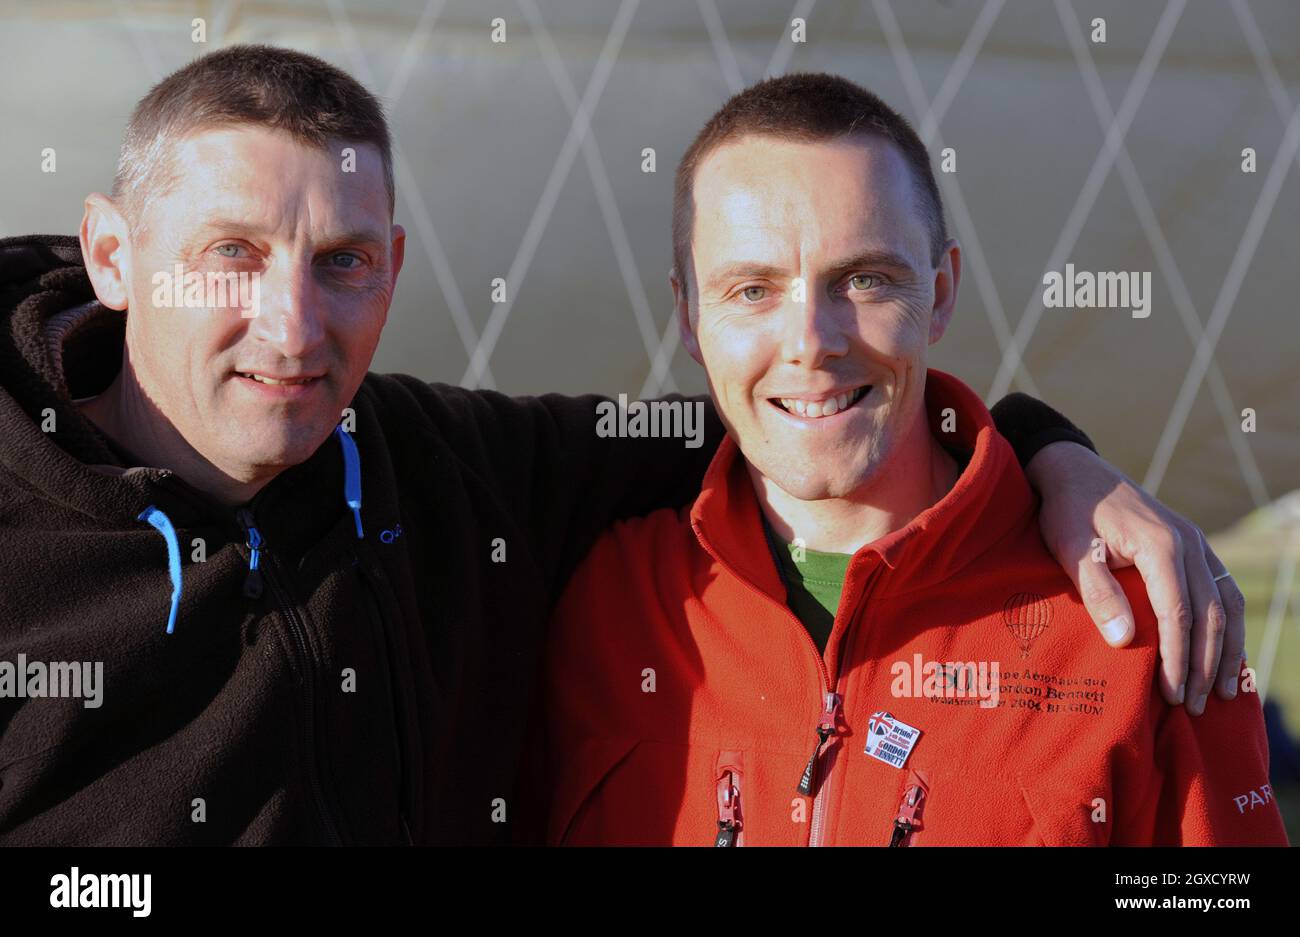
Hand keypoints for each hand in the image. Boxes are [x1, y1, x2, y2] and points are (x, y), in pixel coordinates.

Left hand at [1026, 442, 1244, 715]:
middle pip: (1209, 615)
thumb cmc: (1068, 513)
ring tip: (1224, 692)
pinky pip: (1223, 590)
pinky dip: (1228, 625)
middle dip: (1206, 666)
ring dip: (1227, 650)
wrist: (1076, 472)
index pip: (1178, 615)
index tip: (1172, 696)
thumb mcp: (1071, 551)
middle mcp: (1189, 543)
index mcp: (1161, 546)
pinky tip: (1226, 653)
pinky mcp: (1194, 545)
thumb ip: (1097, 593)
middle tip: (1195, 707)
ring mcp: (1196, 542)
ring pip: (1225, 604)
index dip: (1178, 659)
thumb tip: (1124, 641)